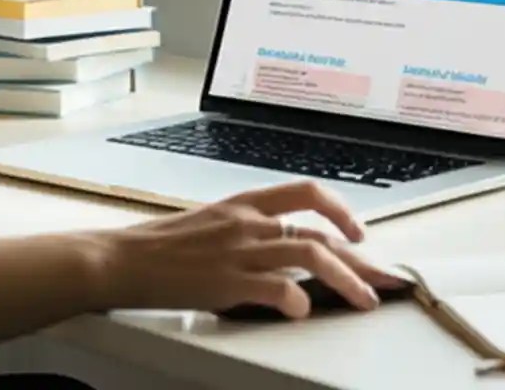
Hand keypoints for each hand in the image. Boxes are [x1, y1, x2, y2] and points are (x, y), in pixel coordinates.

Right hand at [91, 181, 406, 318]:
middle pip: (318, 233)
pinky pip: (274, 286)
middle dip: (360, 259)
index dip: (340, 211)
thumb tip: (282, 247)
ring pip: (309, 255)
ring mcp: (237, 250)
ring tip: (363, 301)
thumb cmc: (160, 247)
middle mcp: (247, 222)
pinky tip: (303, 310)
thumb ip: (247, 231)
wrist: (119, 258)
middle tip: (384, 280)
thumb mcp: (210, 225)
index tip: (358, 232)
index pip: (306, 193)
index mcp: (243, 204)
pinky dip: (296, 298)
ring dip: (346, 280)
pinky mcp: (224, 281)